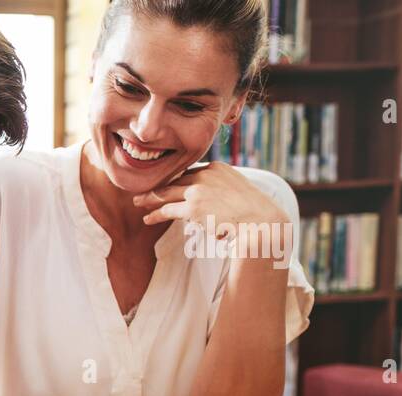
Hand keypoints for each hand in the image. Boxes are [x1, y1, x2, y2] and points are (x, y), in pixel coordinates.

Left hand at [132, 161, 285, 233]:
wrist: (262, 221)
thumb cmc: (254, 212)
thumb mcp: (239, 191)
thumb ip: (222, 190)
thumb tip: (211, 203)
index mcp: (218, 168)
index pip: (191, 173)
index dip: (176, 181)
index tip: (166, 186)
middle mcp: (206, 175)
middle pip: (175, 181)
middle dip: (159, 187)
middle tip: (144, 192)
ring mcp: (198, 190)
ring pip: (167, 193)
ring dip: (151, 199)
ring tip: (139, 203)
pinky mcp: (193, 207)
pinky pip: (167, 209)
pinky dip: (155, 214)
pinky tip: (148, 219)